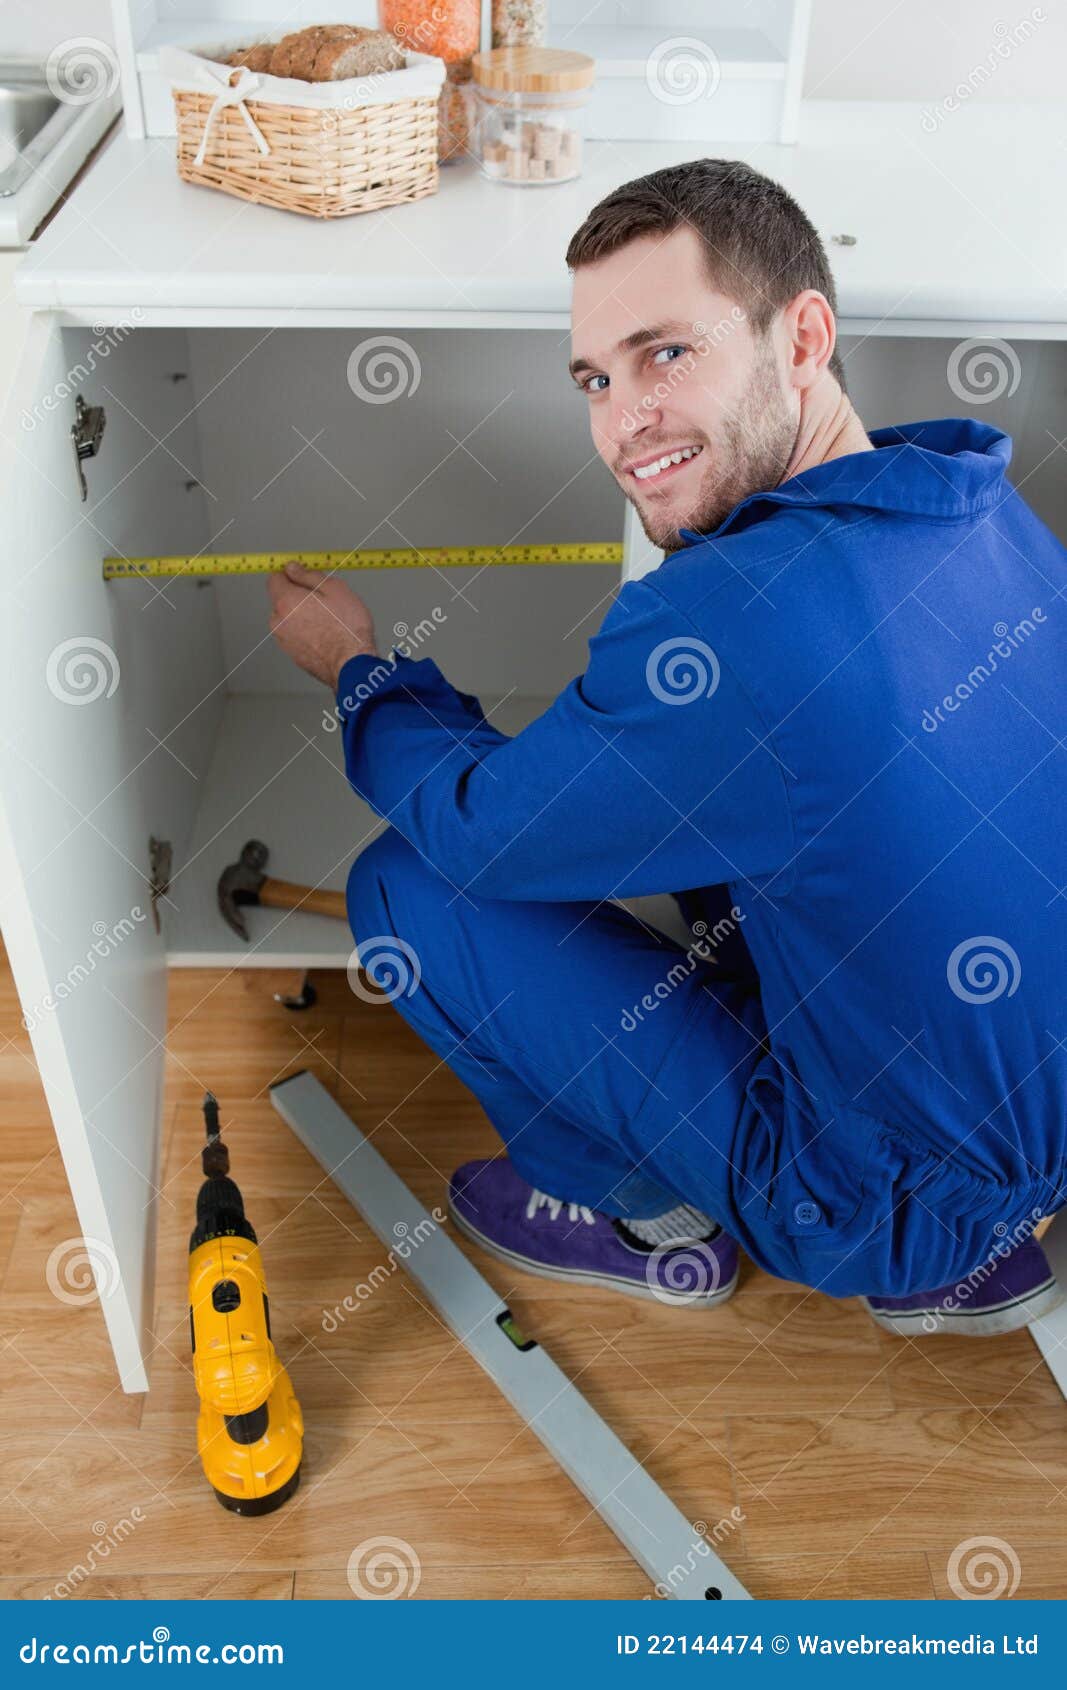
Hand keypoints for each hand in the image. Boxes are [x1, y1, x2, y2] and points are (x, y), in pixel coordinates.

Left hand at [267, 561, 377, 688]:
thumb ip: (309, 575)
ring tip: (327, 620)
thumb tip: (294, 569)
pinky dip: (305, 632)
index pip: (274, 578)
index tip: (302, 575)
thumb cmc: (347, 629)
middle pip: (281, 599)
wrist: (351, 665)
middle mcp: (279, 620)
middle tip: (323, 601)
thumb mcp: (335, 589)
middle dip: (297, 596)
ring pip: (288, 619)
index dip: (289, 574)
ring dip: (301, 615)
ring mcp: (283, 639)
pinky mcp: (292, 654)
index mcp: (286, 600)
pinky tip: (325, 634)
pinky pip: (294, 635)